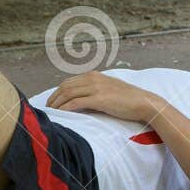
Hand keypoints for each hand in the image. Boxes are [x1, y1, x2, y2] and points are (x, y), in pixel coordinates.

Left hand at [44, 72, 159, 123]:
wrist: (143, 102)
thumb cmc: (128, 100)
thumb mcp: (109, 90)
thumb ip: (95, 91)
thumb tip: (82, 100)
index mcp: (94, 76)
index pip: (69, 82)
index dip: (57, 92)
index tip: (51, 101)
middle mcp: (93, 79)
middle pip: (65, 86)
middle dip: (53, 97)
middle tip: (46, 108)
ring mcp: (96, 88)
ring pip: (68, 93)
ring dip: (56, 103)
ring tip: (50, 112)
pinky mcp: (99, 99)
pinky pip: (76, 102)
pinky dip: (65, 108)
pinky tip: (60, 114)